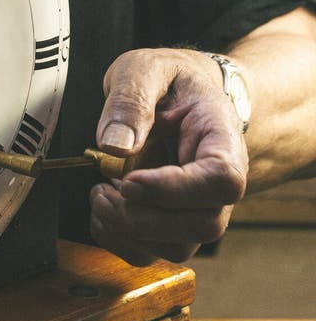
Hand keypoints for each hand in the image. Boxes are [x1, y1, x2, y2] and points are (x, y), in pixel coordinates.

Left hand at [89, 48, 247, 265]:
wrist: (182, 95)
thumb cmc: (170, 82)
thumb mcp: (147, 68)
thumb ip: (132, 98)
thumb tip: (115, 146)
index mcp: (222, 139)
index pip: (221, 180)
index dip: (176, 190)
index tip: (130, 180)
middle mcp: (218, 184)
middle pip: (203, 225)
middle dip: (143, 219)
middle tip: (102, 190)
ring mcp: (198, 208)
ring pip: (177, 247)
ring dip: (128, 232)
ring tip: (99, 194)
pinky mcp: (173, 224)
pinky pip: (153, 252)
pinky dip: (119, 240)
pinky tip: (102, 209)